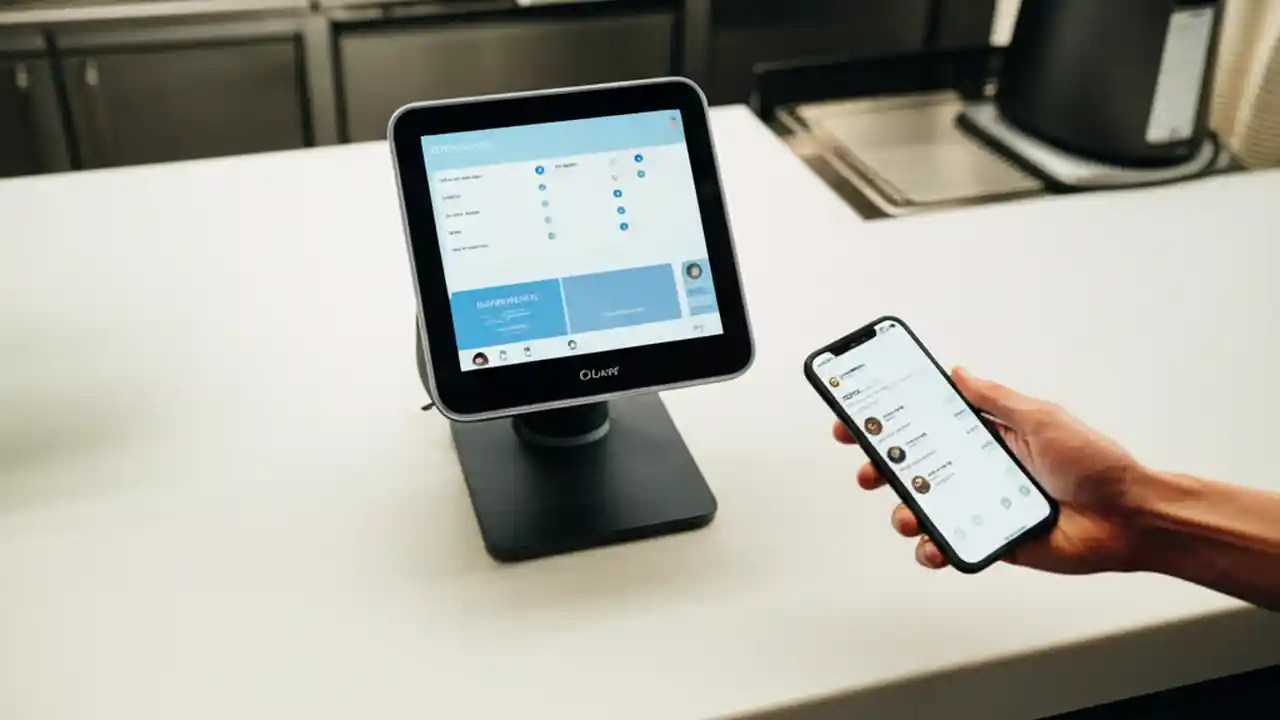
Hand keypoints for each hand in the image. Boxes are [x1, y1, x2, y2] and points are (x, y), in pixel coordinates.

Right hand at [834, 367, 1149, 573]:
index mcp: (986, 436)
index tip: (855, 417)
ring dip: (903, 512)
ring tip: (908, 514)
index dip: (888, 420)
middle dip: (881, 466)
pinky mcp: (988, 541)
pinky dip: (931, 550)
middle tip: (870, 468)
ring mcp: (978, 507)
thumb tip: (958, 372)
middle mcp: (977, 470)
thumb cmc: (1095, 464)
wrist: (1129, 520)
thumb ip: (996, 400)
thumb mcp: (1043, 418)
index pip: (926, 423)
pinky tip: (934, 546)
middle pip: (912, 465)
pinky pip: (946, 546)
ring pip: (921, 509)